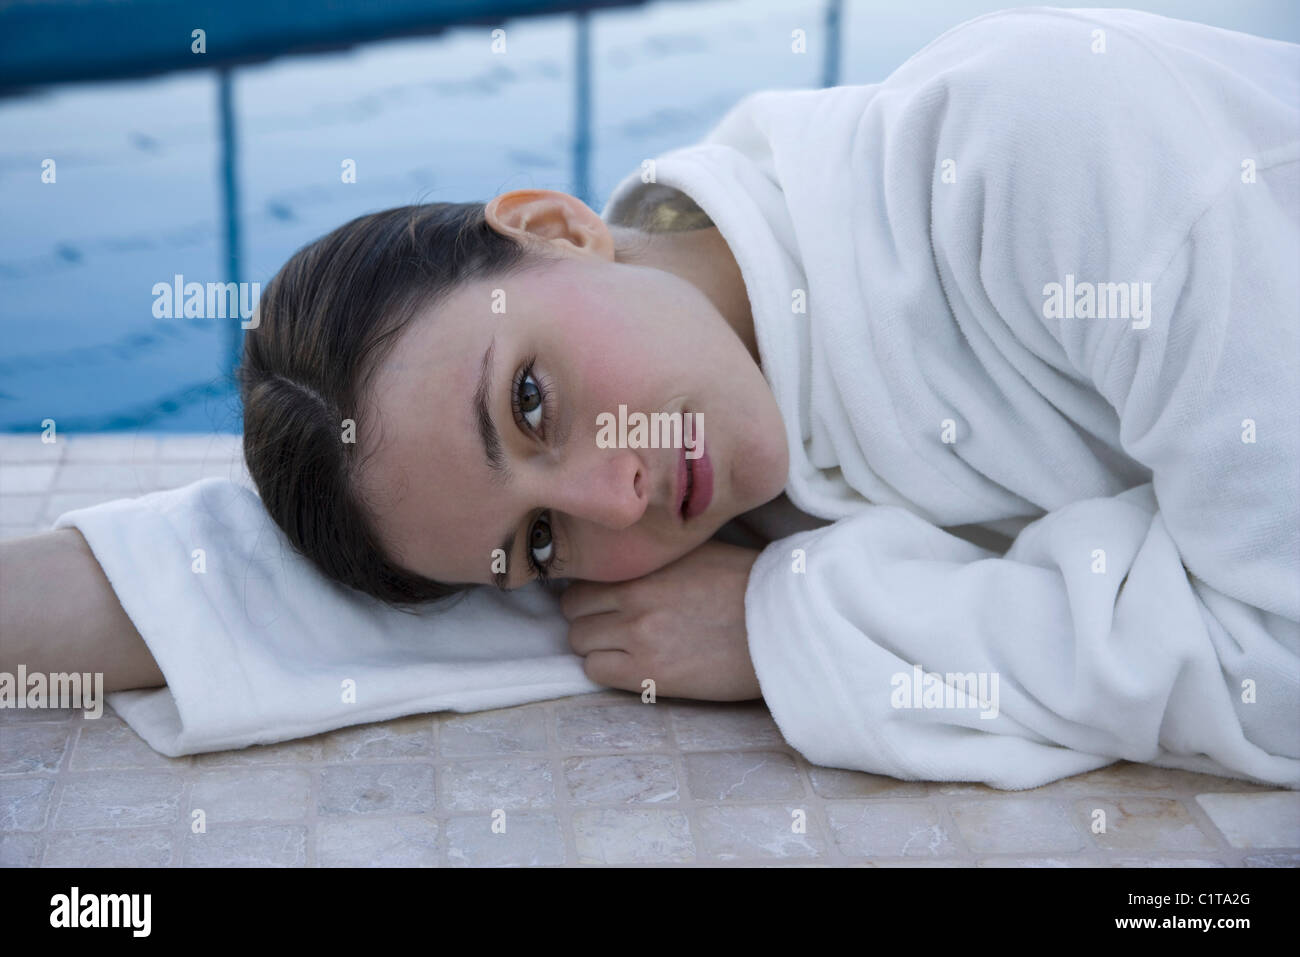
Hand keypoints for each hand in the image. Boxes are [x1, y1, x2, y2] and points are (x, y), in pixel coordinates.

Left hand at [560, 541, 762, 701]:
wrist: (783, 625)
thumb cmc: (747, 586)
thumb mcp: (695, 553)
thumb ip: (654, 559)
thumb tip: (625, 562)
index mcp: (645, 565)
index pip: (583, 579)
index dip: (591, 593)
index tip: (605, 601)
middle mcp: (634, 597)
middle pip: (574, 612)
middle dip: (589, 619)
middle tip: (614, 626)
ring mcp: (638, 636)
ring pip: (579, 643)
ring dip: (597, 646)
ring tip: (626, 648)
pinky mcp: (649, 673)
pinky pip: (596, 671)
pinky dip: (608, 669)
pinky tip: (635, 666)